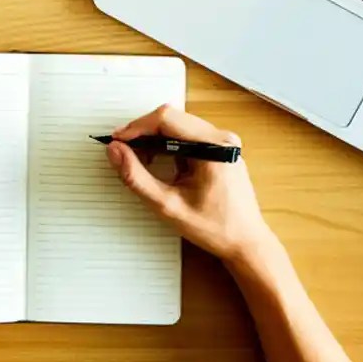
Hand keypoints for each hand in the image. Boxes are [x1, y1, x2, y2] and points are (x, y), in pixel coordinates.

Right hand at [106, 105, 273, 263]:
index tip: (117, 141)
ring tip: (140, 161)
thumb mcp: (168, 206)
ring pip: (177, 125)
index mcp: (214, 148)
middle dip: (143, 132)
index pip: (166, 119)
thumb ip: (136, 177)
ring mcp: (223, 142)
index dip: (136, 127)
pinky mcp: (220, 148)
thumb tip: (116, 152)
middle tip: (124, 152)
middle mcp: (222, 138)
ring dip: (154, 139)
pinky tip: (158, 163)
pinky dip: (167, 145)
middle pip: (171, 118)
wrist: (246, 242)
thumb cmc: (216, 228)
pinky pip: (187, 135)